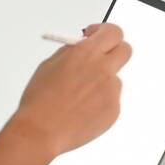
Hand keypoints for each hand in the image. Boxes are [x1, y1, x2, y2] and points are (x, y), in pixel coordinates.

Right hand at [7, 22, 131, 157]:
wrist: (40, 131)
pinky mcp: (114, 110)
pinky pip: (110, 100)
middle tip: (100, 59)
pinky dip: (98, 103)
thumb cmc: (39, 100)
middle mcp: (104, 69)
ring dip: (101, 82)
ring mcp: (111, 91)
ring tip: (76, 98)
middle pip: (125, 50)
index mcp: (86, 54)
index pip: (113, 32)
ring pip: (113, 79)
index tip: (95, 36)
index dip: (105, 32)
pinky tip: (79, 111)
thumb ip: (71, 52)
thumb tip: (84, 44)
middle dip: (114, 51)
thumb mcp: (49, 65)